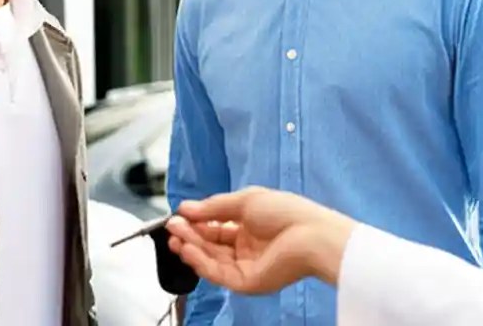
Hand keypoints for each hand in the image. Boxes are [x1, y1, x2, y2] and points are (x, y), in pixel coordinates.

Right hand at [165, 186, 356, 293]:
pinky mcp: (246, 281)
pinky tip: (189, 248)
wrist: (310, 234)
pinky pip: (217, 273)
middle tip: (172, 226)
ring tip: (175, 235)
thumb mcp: (244, 201)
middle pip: (210, 243)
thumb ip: (213, 207)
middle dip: (189, 234)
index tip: (178, 215)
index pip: (215, 226)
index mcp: (249, 227)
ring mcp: (245, 266)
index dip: (196, 222)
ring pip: (210, 259)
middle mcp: (246, 248)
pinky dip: (200, 261)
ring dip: (191, 247)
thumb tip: (185, 208)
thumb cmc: (286, 213)